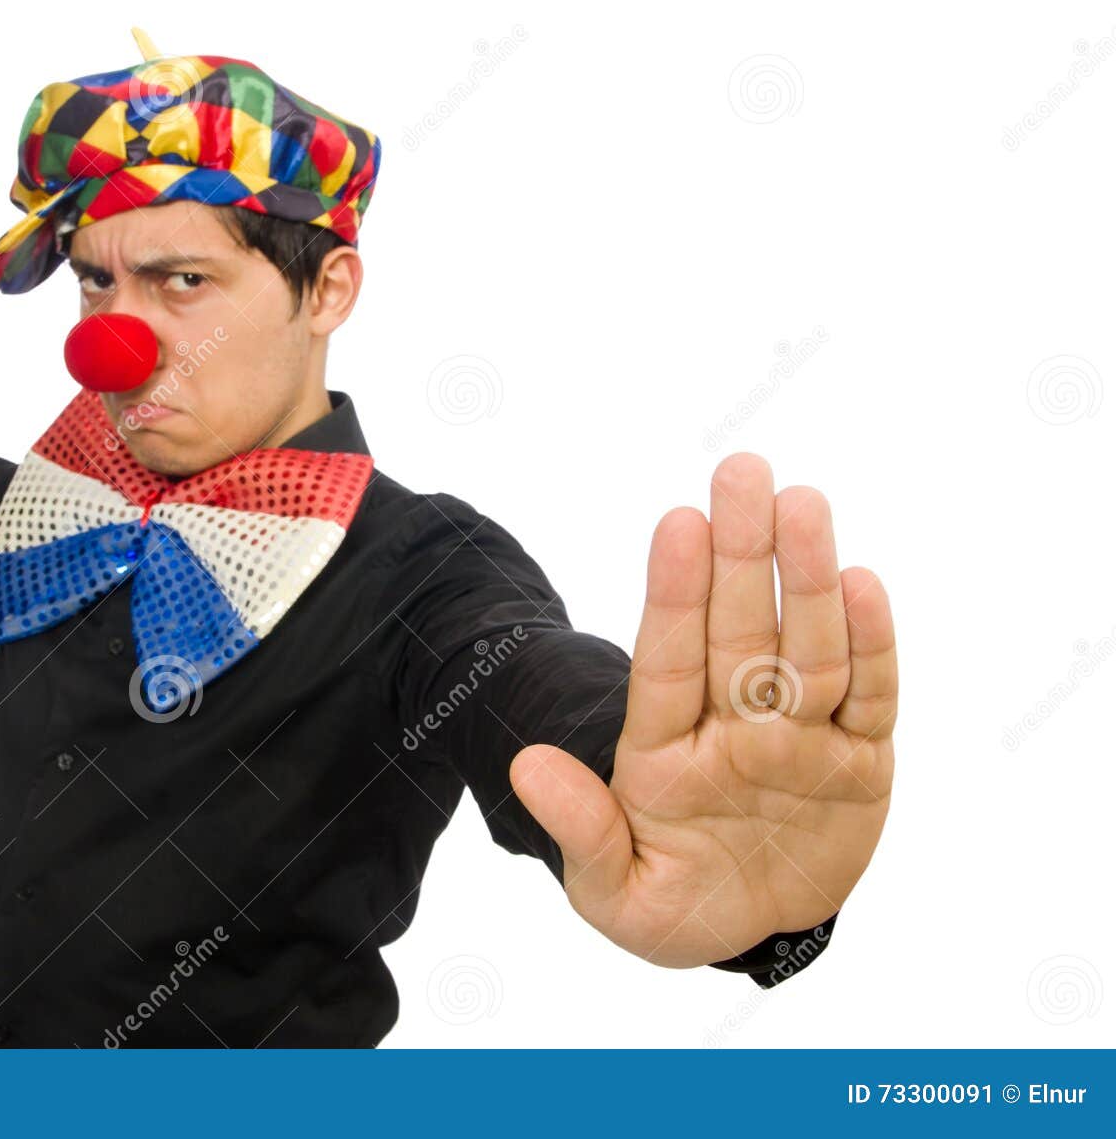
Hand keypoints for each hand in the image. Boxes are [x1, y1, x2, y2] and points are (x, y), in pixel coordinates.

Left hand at [510, 453, 895, 967]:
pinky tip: (864, 583)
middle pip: (738, 630)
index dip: (673, 594)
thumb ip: (583, 831)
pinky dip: (872, 646)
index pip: (668, 659)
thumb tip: (525, 768)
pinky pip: (870, 697)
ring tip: (803, 504)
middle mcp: (733, 727)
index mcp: (666, 750)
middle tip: (741, 469)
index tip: (677, 522)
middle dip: (742, 552)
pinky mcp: (860, 761)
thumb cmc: (673, 905)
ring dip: (807, 578)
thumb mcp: (617, 895)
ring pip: (807, 648)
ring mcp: (799, 738)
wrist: (751, 929)